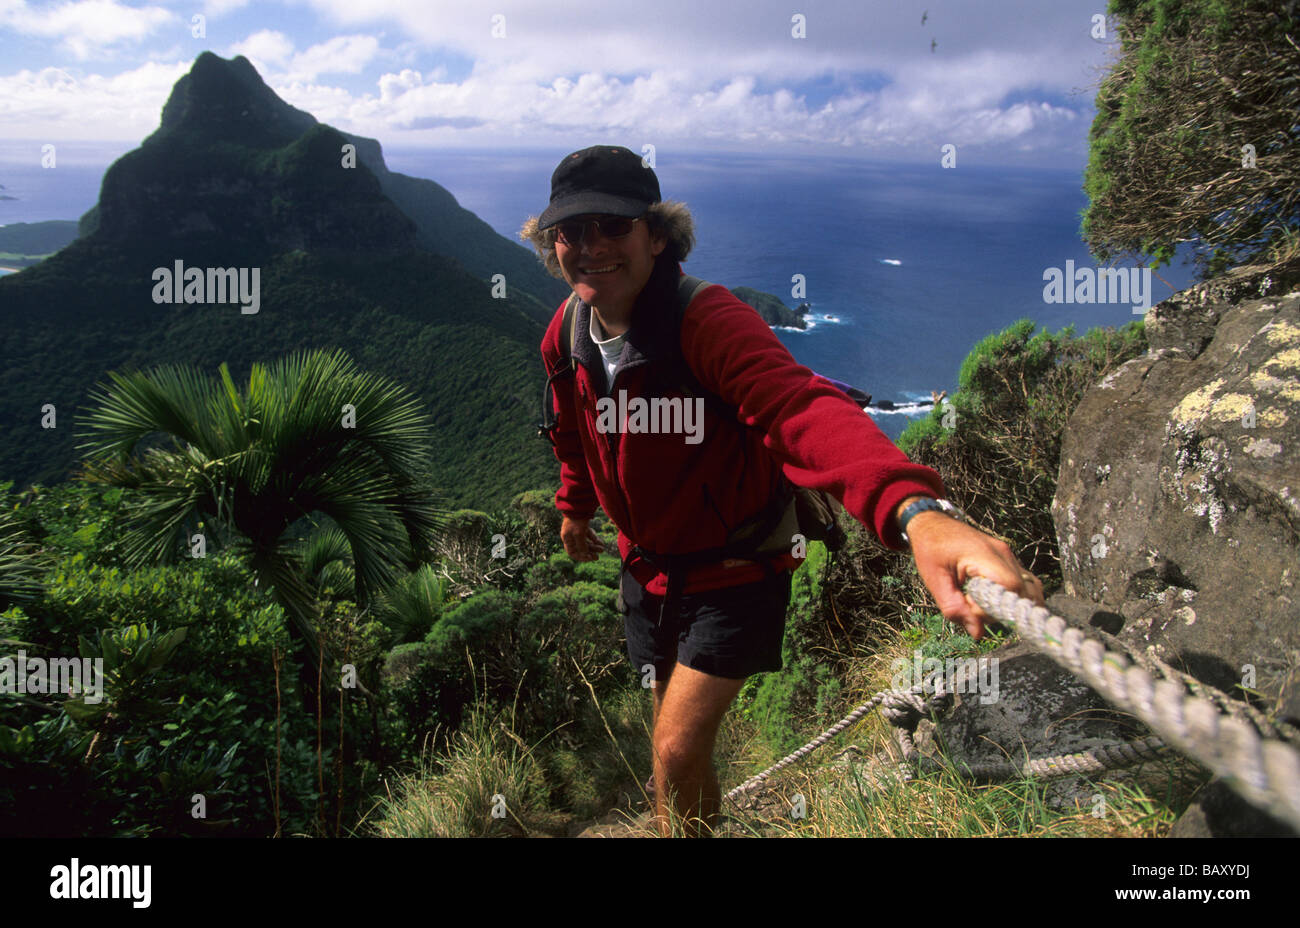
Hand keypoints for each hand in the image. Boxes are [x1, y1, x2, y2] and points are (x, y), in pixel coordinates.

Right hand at [560, 515, 604, 561]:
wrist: (579, 505)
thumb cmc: (576, 520)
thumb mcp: (579, 534)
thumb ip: (582, 546)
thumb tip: (585, 555)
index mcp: (567, 539)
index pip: (572, 553)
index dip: (581, 557)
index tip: (590, 559)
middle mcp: (571, 536)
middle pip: (580, 548)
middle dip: (589, 552)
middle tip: (597, 556)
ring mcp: (577, 530)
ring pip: (586, 542)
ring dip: (594, 546)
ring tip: (602, 549)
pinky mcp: (583, 526)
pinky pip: (589, 535)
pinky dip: (594, 539)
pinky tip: (601, 543)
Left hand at [904, 509, 1044, 638]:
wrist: (932, 524)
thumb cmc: (931, 549)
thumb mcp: (935, 580)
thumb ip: (955, 608)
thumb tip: (978, 634)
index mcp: (985, 555)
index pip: (1011, 588)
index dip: (996, 608)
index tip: (971, 610)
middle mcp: (1004, 554)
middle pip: (1024, 592)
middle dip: (1004, 610)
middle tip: (976, 609)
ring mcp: (1009, 556)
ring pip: (1031, 588)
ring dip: (1014, 606)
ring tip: (987, 608)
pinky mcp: (1008, 561)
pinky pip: (1025, 583)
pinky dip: (1015, 598)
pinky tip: (996, 604)